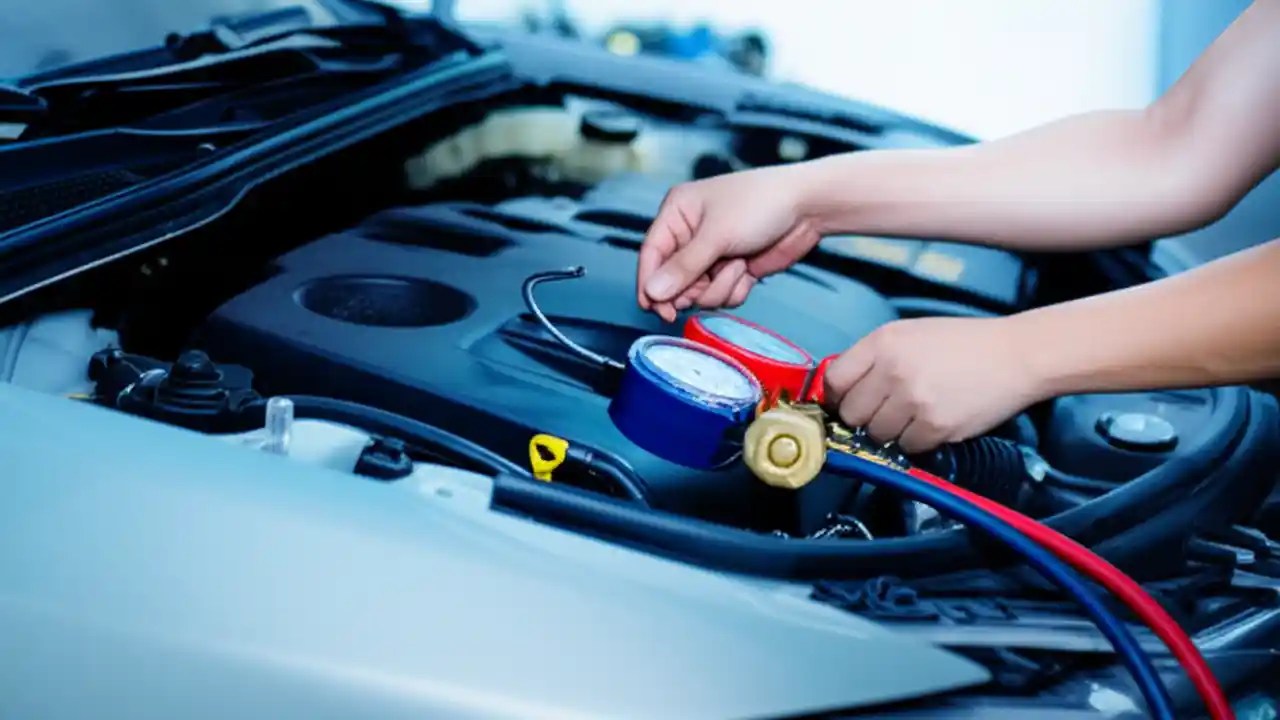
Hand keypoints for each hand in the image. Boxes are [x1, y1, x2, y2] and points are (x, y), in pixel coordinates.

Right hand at [637, 166, 820, 321]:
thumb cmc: (761, 203)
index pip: (650, 254)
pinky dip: (734, 290)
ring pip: (698, 293)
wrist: (808, 207)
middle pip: (672, 280)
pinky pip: (721, 295)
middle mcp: (690, 234)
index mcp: (678, 213)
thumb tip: (652, 292)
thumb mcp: (717, 235)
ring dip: (719, 288)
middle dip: (692, 288)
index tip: (655, 309)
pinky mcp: (733, 269)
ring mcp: (712, 255)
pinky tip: (748, 271)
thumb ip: (683, 267)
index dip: (650, 284)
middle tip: (704, 287)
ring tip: (738, 267)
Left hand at [821, 316, 1041, 452]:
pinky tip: (933, 423)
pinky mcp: (935, 426)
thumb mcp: (910, 334)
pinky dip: (916, 442)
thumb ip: (874, 357)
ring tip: (913, 416)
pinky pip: (906, 447)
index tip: (845, 403)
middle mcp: (892, 370)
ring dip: (890, 432)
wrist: (1016, 355)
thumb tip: (842, 388)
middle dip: (863, 418)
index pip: (834, 380)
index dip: (837, 397)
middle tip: (884, 412)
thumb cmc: (963, 344)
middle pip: (851, 413)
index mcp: (883, 342)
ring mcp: (913, 400)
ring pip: (876, 435)